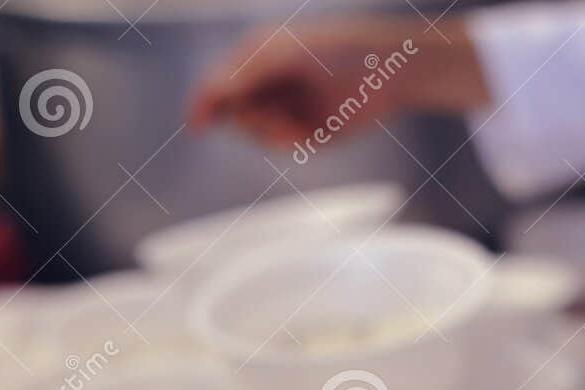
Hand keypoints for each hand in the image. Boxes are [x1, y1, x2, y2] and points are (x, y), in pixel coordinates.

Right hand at [188, 19, 483, 148]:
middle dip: (245, 117)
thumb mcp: (281, 57)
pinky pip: (281, 143)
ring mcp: (287, 106)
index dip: (204, 104)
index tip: (196, 125)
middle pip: (232, 112)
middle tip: (263, 113)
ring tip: (293, 122)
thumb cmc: (335, 50)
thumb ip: (240, 76)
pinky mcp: (307, 130)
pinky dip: (288, 141)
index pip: (218, 84)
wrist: (388, 71)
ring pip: (255, 132)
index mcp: (259, 56)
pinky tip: (307, 133)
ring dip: (269, 131)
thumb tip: (205, 98)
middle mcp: (270, 82)